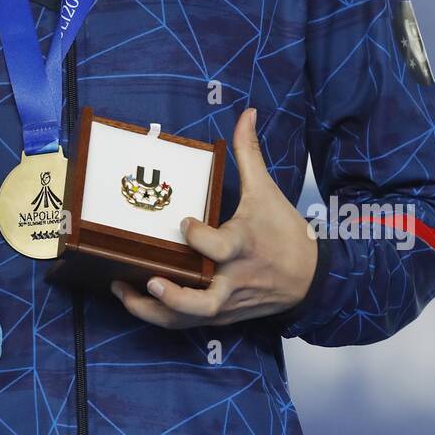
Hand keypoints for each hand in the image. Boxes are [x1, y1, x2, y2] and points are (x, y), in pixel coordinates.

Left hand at [109, 107, 317, 328]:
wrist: (311, 279)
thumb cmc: (284, 232)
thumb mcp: (267, 190)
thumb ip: (249, 152)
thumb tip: (248, 112)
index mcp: (244, 247)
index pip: (219, 248)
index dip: (199, 237)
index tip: (184, 222)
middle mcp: (233, 280)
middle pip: (205, 301)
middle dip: (175, 296)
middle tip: (150, 280)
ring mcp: (226, 303)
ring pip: (188, 318)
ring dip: (154, 311)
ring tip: (122, 290)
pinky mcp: (221, 317)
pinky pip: (186, 322)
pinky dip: (160, 315)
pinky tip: (134, 297)